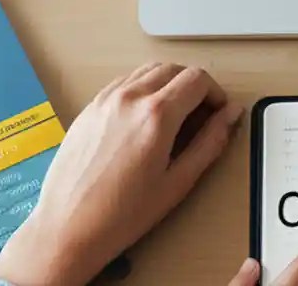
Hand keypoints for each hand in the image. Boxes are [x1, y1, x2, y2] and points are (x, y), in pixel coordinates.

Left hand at [0, 63, 243, 285]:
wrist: (67, 227)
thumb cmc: (120, 215)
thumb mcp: (177, 182)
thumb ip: (210, 142)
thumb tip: (230, 116)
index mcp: (156, 115)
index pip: (197, 79)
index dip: (216, 93)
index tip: (217, 113)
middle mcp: (130, 98)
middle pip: (174, 69)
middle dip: (194, 86)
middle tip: (199, 116)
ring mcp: (106, 100)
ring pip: (148, 71)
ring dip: (168, 84)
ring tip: (172, 118)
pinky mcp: (90, 107)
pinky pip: (124, 82)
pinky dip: (143, 89)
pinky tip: (144, 120)